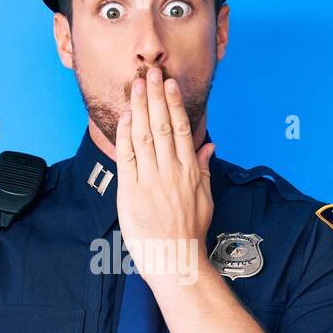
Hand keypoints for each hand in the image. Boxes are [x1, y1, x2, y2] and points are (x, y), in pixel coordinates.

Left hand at [114, 66, 216, 286]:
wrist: (175, 259)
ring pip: (144, 136)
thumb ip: (204, 170)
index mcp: (190, 172)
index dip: (173, 104)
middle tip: (150, 72)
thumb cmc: (189, 233)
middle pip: (161, 125)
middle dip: (154, 96)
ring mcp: (150, 181)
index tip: (169, 84)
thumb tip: (208, 147)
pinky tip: (124, 117)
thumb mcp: (205, 200)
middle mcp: (171, 172)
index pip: (180, 129)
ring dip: (138, 107)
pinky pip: (127, 157)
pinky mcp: (131, 192)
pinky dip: (125, 135)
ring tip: (136, 85)